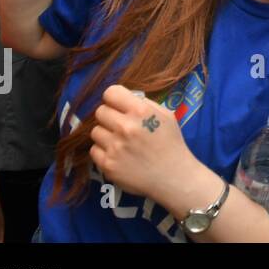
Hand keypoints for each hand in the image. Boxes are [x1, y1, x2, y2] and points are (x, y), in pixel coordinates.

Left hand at [89, 84, 197, 201]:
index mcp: (141, 111)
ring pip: (95, 131)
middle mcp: (125, 126)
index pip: (110, 93)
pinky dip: (104, 151)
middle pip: (100, 111)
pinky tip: (117, 155)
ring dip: (106, 135)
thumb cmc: (171, 144)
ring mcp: (114, 146)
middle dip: (110, 116)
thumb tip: (125, 99)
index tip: (118, 106)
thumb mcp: (166, 116)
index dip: (114, 99)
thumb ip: (145, 104)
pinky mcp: (107, 164)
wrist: (173, 176)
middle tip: (120, 126)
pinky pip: (94, 150)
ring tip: (120, 142)